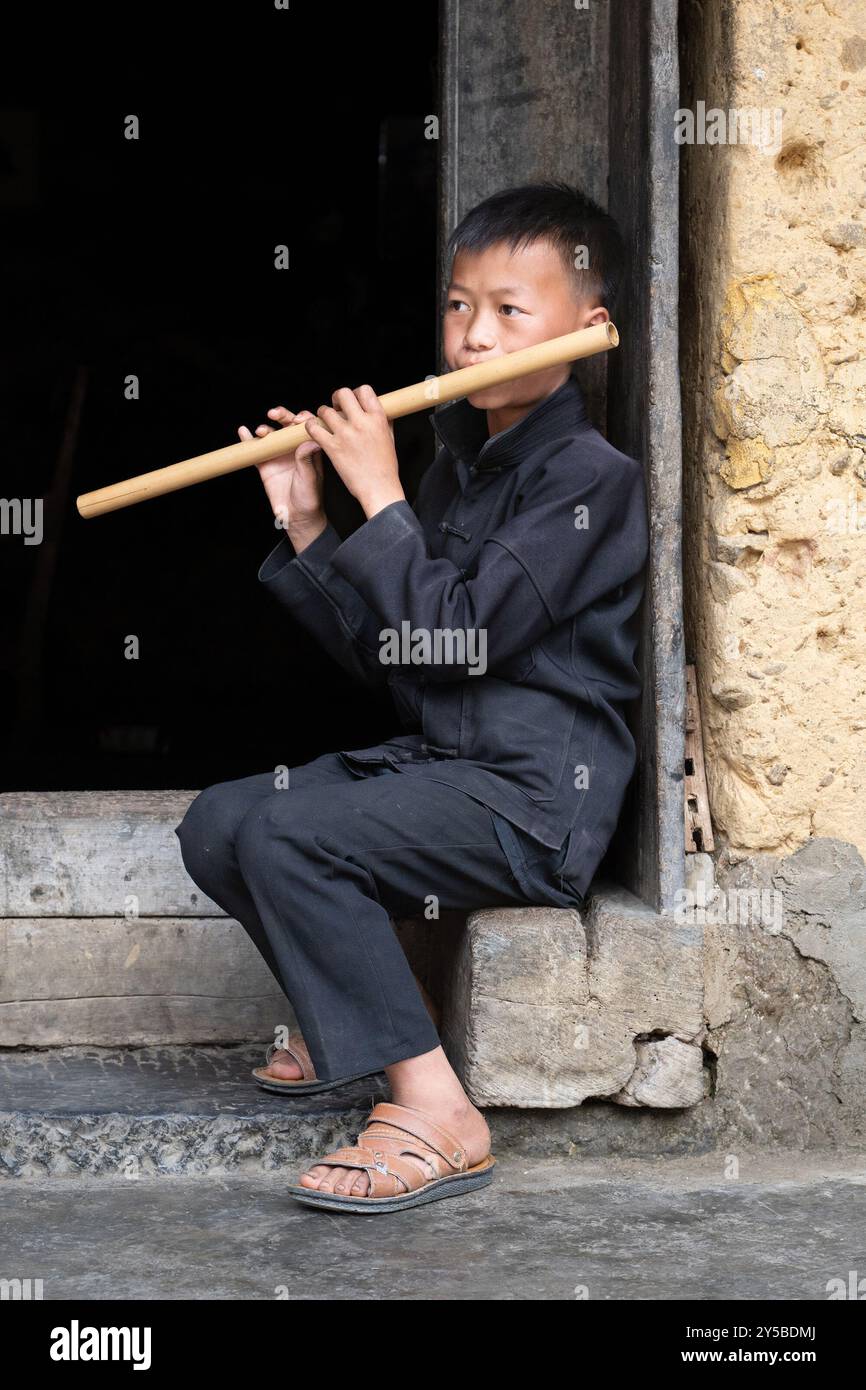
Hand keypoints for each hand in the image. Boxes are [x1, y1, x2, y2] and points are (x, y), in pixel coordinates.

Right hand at [239, 407, 325, 542]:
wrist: (296, 517)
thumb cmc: (309, 498)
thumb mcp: (310, 478)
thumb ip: (306, 459)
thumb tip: (309, 441)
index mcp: (309, 449)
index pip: (306, 427)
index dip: (302, 419)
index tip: (297, 419)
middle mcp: (293, 449)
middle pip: (287, 425)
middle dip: (282, 415)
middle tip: (275, 414)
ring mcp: (278, 455)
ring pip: (271, 435)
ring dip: (265, 428)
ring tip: (262, 431)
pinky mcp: (265, 465)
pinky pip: (256, 450)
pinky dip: (248, 440)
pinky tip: (243, 432)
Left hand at [304, 385, 404, 518]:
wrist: (379, 488)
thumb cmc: (386, 467)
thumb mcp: (390, 438)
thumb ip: (385, 421)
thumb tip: (383, 409)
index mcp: (378, 419)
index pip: (364, 390)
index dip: (355, 393)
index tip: (352, 403)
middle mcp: (361, 423)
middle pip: (343, 393)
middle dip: (337, 398)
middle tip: (336, 408)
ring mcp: (345, 435)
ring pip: (325, 410)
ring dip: (323, 414)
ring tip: (325, 422)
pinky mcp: (332, 447)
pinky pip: (314, 428)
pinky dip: (311, 427)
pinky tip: (315, 431)